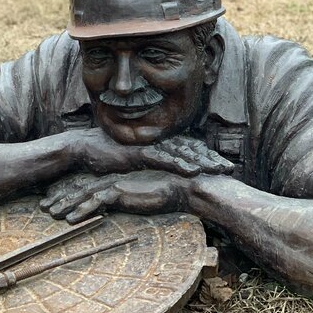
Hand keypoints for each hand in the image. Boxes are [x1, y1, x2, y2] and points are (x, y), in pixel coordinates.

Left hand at [41, 169, 197, 222]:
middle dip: (59, 198)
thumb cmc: (161, 192)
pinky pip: (95, 202)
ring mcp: (113, 183)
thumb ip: (122, 199)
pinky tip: (70, 219)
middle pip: (78, 188)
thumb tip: (111, 208)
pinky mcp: (119, 190)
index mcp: (112, 178)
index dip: (67, 193)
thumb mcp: (136, 195)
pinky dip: (81, 210)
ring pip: (82, 194)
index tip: (53, 201)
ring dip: (65, 204)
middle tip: (43, 207)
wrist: (179, 187)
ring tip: (50, 214)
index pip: (84, 185)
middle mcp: (109, 178)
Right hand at [74, 128, 232, 176]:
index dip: (205, 155)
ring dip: (202, 161)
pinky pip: (165, 158)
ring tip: (219, 170)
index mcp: (156, 142)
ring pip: (182, 152)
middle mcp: (156, 141)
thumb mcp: (131, 160)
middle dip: (211, 158)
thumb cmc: (106, 155)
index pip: (186, 148)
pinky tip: (195, 171)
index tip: (221, 165)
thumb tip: (158, 171)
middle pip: (190, 148)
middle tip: (229, 168)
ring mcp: (148, 145)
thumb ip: (146, 161)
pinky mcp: (140, 152)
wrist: (83, 149)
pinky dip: (181, 164)